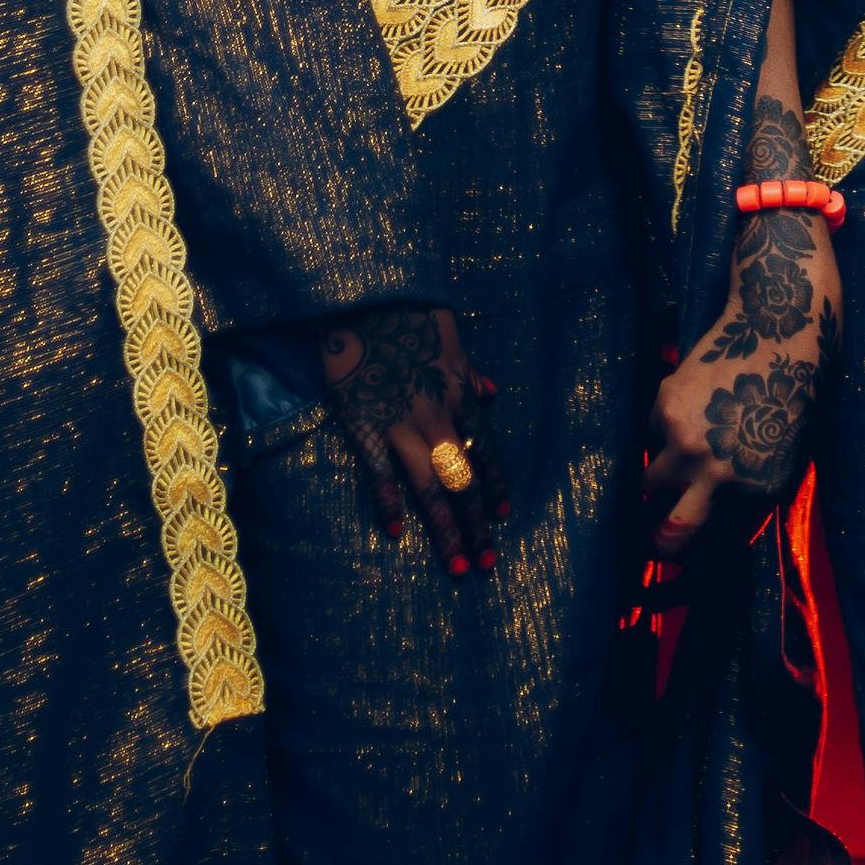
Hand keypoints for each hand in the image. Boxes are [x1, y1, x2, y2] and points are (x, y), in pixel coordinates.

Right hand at [319, 300, 506, 573]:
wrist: (363, 297)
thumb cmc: (406, 314)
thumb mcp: (450, 335)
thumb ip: (470, 371)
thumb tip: (492, 393)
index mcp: (458, 394)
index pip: (484, 450)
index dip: (494, 485)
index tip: (501, 518)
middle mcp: (437, 416)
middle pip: (463, 481)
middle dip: (477, 525)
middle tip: (489, 564)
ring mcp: (401, 424)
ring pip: (430, 487)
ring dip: (446, 530)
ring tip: (460, 567)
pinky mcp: (364, 425)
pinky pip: (379, 472)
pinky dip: (388, 502)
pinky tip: (396, 533)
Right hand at [644, 207, 839, 556]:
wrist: (780, 324)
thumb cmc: (795, 386)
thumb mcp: (787, 449)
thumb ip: (752, 482)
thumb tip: (721, 507)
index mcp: (757, 486)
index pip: (718, 534)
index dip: (704, 538)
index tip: (689, 544)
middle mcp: (715, 471)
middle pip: (672, 529)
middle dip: (666, 538)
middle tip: (662, 539)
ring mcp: (686, 439)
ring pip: (654, 477)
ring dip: (666, 471)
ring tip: (686, 448)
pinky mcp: (665, 404)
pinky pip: (654, 430)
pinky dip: (667, 424)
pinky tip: (693, 400)